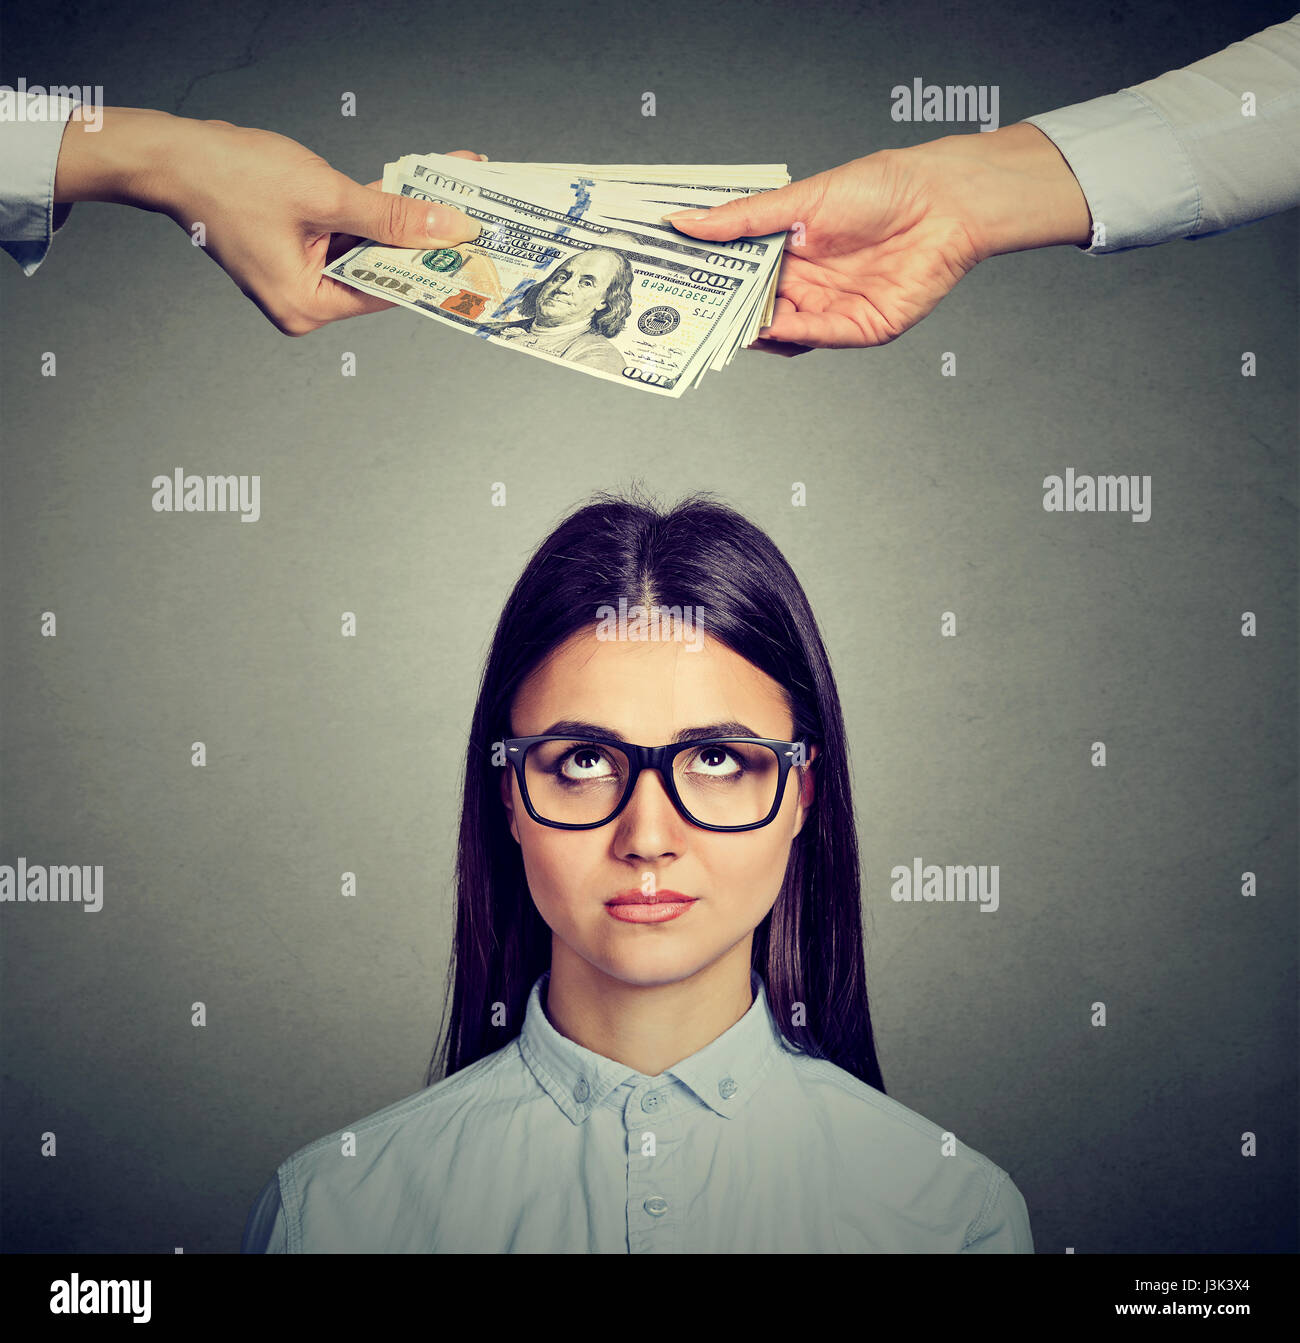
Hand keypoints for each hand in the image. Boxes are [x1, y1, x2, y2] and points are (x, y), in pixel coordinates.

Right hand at [54, 107, 485, 334]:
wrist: (172, 156)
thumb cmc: (229, 177)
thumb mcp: (325, 196)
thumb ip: (391, 217)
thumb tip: (445, 228)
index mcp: (308, 306)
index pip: (388, 291)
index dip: (432, 267)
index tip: (473, 251)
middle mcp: (304, 304)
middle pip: (380, 272)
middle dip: (420, 241)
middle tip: (467, 217)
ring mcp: (300, 281)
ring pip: (368, 252)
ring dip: (401, 223)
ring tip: (445, 198)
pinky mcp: (296, 255)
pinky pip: (347, 238)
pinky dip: (373, 217)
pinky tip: (408, 194)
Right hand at [665, 123, 1090, 352]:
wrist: (945, 201)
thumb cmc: (882, 188)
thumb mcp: (802, 199)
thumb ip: (744, 219)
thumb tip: (686, 222)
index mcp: (792, 252)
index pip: (741, 276)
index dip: (711, 283)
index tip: (677, 285)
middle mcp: (810, 285)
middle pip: (758, 308)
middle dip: (725, 314)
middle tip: (689, 315)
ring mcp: (834, 309)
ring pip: (784, 331)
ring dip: (755, 330)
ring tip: (725, 325)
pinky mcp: (862, 328)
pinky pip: (820, 337)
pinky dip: (794, 334)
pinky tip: (772, 326)